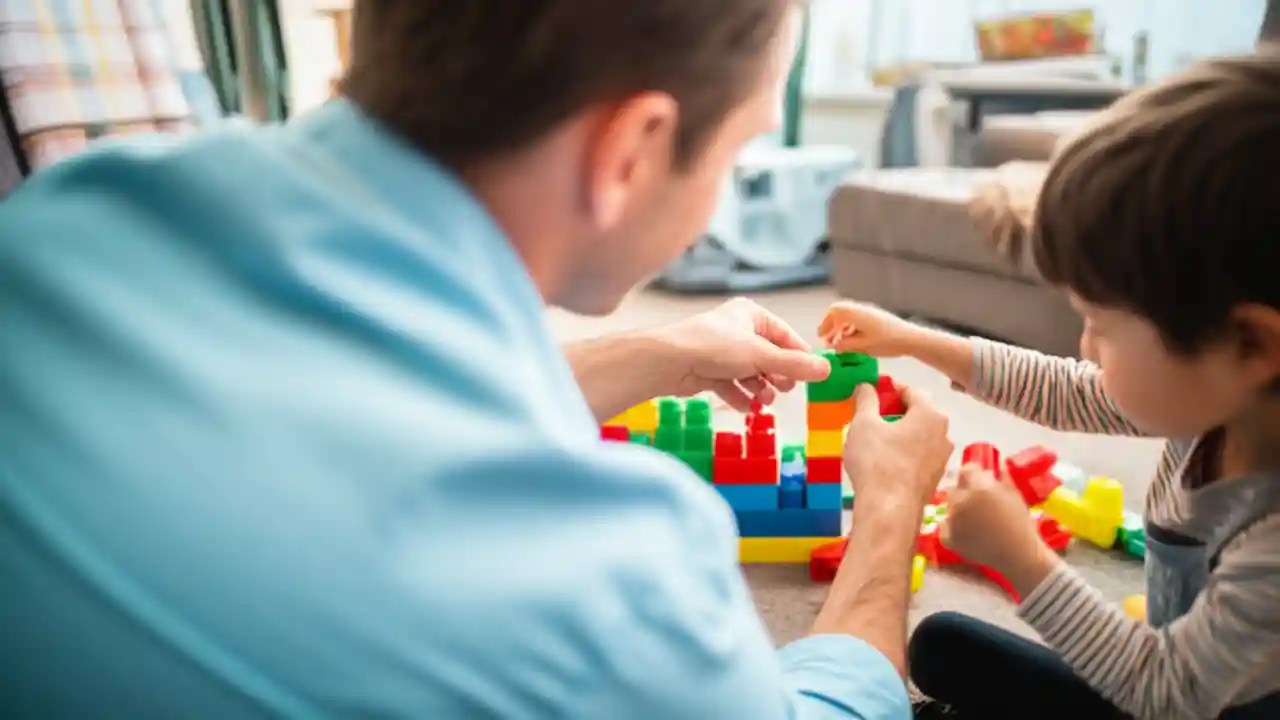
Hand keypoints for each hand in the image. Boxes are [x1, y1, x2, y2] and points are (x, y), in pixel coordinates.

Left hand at [656, 298, 829, 411]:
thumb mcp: (761, 355)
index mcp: (751, 315)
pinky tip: (744, 407)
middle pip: (768, 356)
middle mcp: (737, 330)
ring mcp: (721, 351)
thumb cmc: (716, 348)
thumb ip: (794, 365)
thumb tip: (827, 371)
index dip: (799, 357)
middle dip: (776, 376)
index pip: (785, 336)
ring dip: (759, 389)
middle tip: (784, 390)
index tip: (812, 377)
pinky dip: (739, 395)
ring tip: (763, 402)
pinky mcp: (708, 370)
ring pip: (750, 373)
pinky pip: (731, 384)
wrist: (668, 362)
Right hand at [817, 301, 919, 356]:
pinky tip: (853, 341)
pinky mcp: (877, 318)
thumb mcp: (863, 346)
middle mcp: (862, 309)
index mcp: (856, 313)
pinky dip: (851, 328)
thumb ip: (846, 345)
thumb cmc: (888, 342)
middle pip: (840, 311)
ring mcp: (870, 312)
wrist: (911, 338)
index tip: (822, 336)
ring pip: (849, 316)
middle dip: (832, 325)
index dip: (825, 323)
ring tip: (839, 342)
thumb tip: (835, 346)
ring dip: (841, 327)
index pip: (834, 311)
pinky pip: (858, 319)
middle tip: (828, 338)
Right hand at [843, 383, 951, 506]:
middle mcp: (944, 434)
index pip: (911, 390)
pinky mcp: (935, 479)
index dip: (890, 389)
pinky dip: (904, 454)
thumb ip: (865, 400)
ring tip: (874, 441)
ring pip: (919, 437)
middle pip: (918, 414)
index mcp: (931, 414)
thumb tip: (866, 386)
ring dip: (900, 435)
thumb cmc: (877, 461)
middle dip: (895, 413)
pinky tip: (884, 462)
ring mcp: (942, 459)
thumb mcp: (863, 424)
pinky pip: (919, 457)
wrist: (889, 511)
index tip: (872, 394)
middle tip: (870, 418)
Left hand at [941, 465, 1059, 593]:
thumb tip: (994, 468)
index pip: (967, 470)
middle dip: (966, 492)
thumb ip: (1001, 478)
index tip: (979, 479)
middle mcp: (961, 501)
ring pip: (950, 507)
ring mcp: (952, 519)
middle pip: (956, 488)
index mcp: (979, 487)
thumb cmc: (1021, 524)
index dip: (974, 474)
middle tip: (979, 503)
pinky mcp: (947, 537)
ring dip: (959, 509)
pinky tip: (968, 533)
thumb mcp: (1014, 495)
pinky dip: (953, 528)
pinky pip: (945, 525)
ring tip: (976, 521)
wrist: (1018, 555)